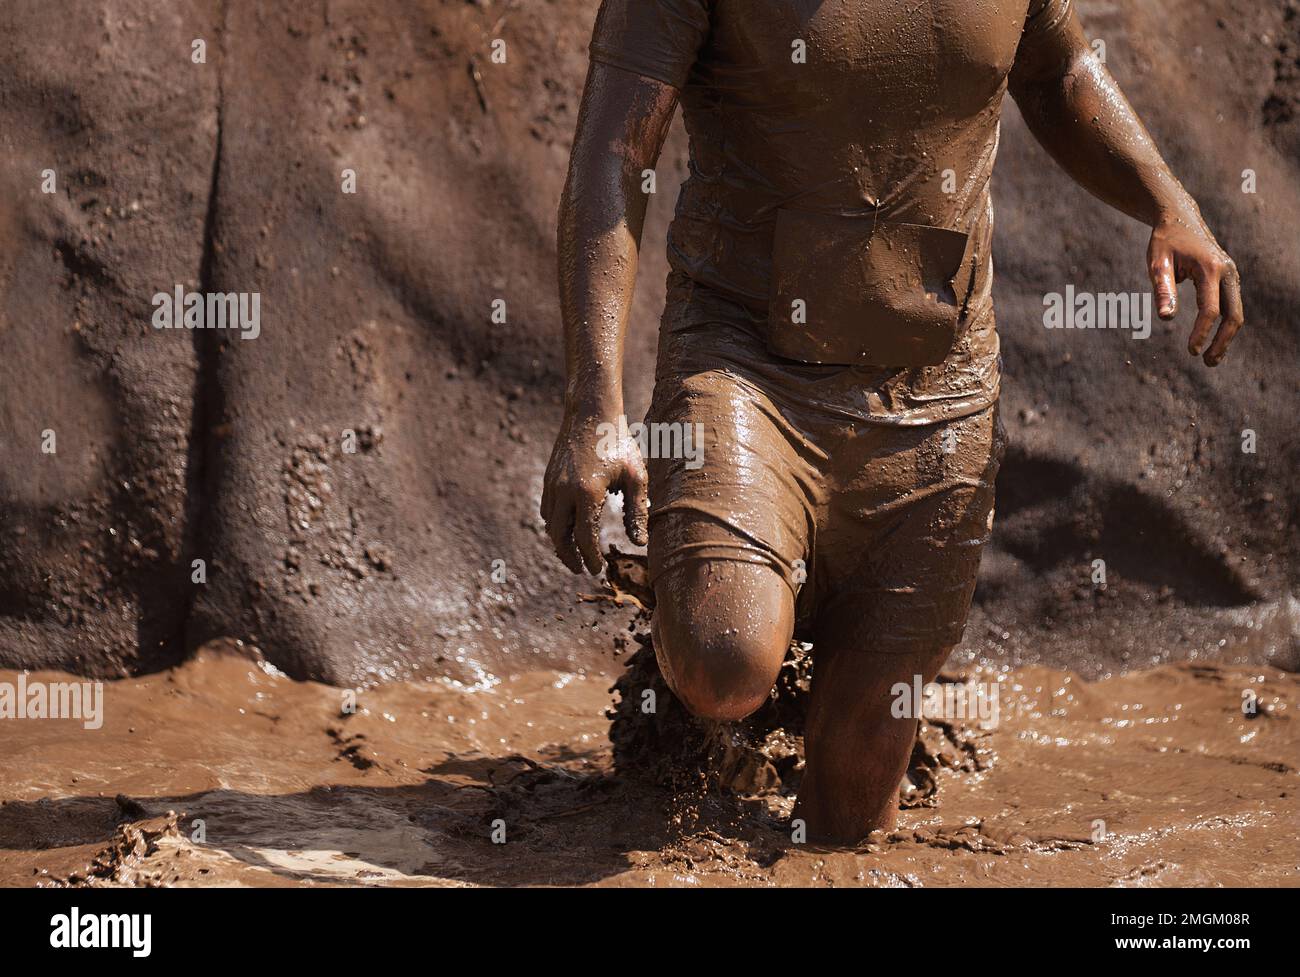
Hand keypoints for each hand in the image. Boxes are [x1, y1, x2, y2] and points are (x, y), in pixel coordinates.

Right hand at [541, 412, 648, 574]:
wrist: (591, 412)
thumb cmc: (618, 443)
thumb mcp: (636, 477)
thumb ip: (637, 511)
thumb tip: (639, 542)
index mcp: (587, 493)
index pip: (584, 538)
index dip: (590, 558)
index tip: (598, 569)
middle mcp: (564, 491)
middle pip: (559, 537)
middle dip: (569, 557)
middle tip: (581, 569)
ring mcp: (552, 484)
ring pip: (550, 524)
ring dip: (561, 542)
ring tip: (576, 552)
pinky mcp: (548, 478)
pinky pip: (547, 510)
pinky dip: (555, 525)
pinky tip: (569, 528)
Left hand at [1147, 216, 1243, 365]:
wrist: (1180, 219)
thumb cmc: (1165, 241)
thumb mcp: (1157, 263)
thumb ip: (1162, 289)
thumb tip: (1165, 319)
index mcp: (1210, 269)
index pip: (1210, 309)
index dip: (1201, 333)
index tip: (1190, 351)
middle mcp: (1228, 272)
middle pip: (1234, 314)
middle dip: (1222, 341)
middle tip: (1207, 363)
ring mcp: (1232, 275)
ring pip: (1237, 312)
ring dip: (1226, 337)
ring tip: (1211, 359)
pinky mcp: (1229, 279)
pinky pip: (1232, 306)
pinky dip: (1225, 325)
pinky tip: (1212, 341)